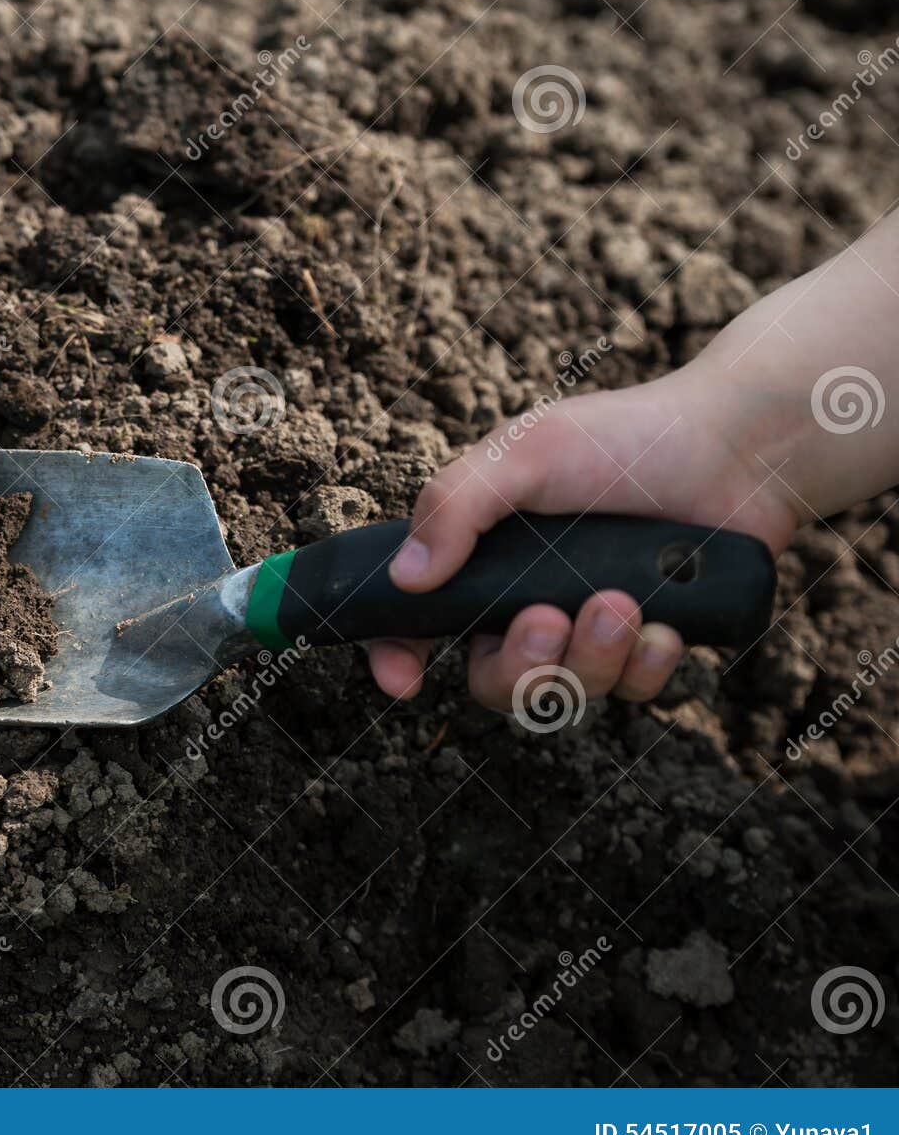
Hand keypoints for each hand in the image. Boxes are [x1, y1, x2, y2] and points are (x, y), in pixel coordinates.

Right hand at [366, 372, 800, 706]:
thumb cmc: (624, 438)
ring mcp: (590, 629)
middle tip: (549, 619)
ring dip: (591, 658)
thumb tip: (406, 577)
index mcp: (483, 557)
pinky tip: (666, 624)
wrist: (738, 448)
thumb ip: (456, 507)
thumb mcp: (524, 452)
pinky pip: (632, 696)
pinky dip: (646, 667)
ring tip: (625, 602)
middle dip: (520, 664)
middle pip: (494, 680)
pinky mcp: (648, 647)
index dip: (396, 655)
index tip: (405, 679)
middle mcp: (528, 600)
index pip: (416, 619)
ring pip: (566, 694)